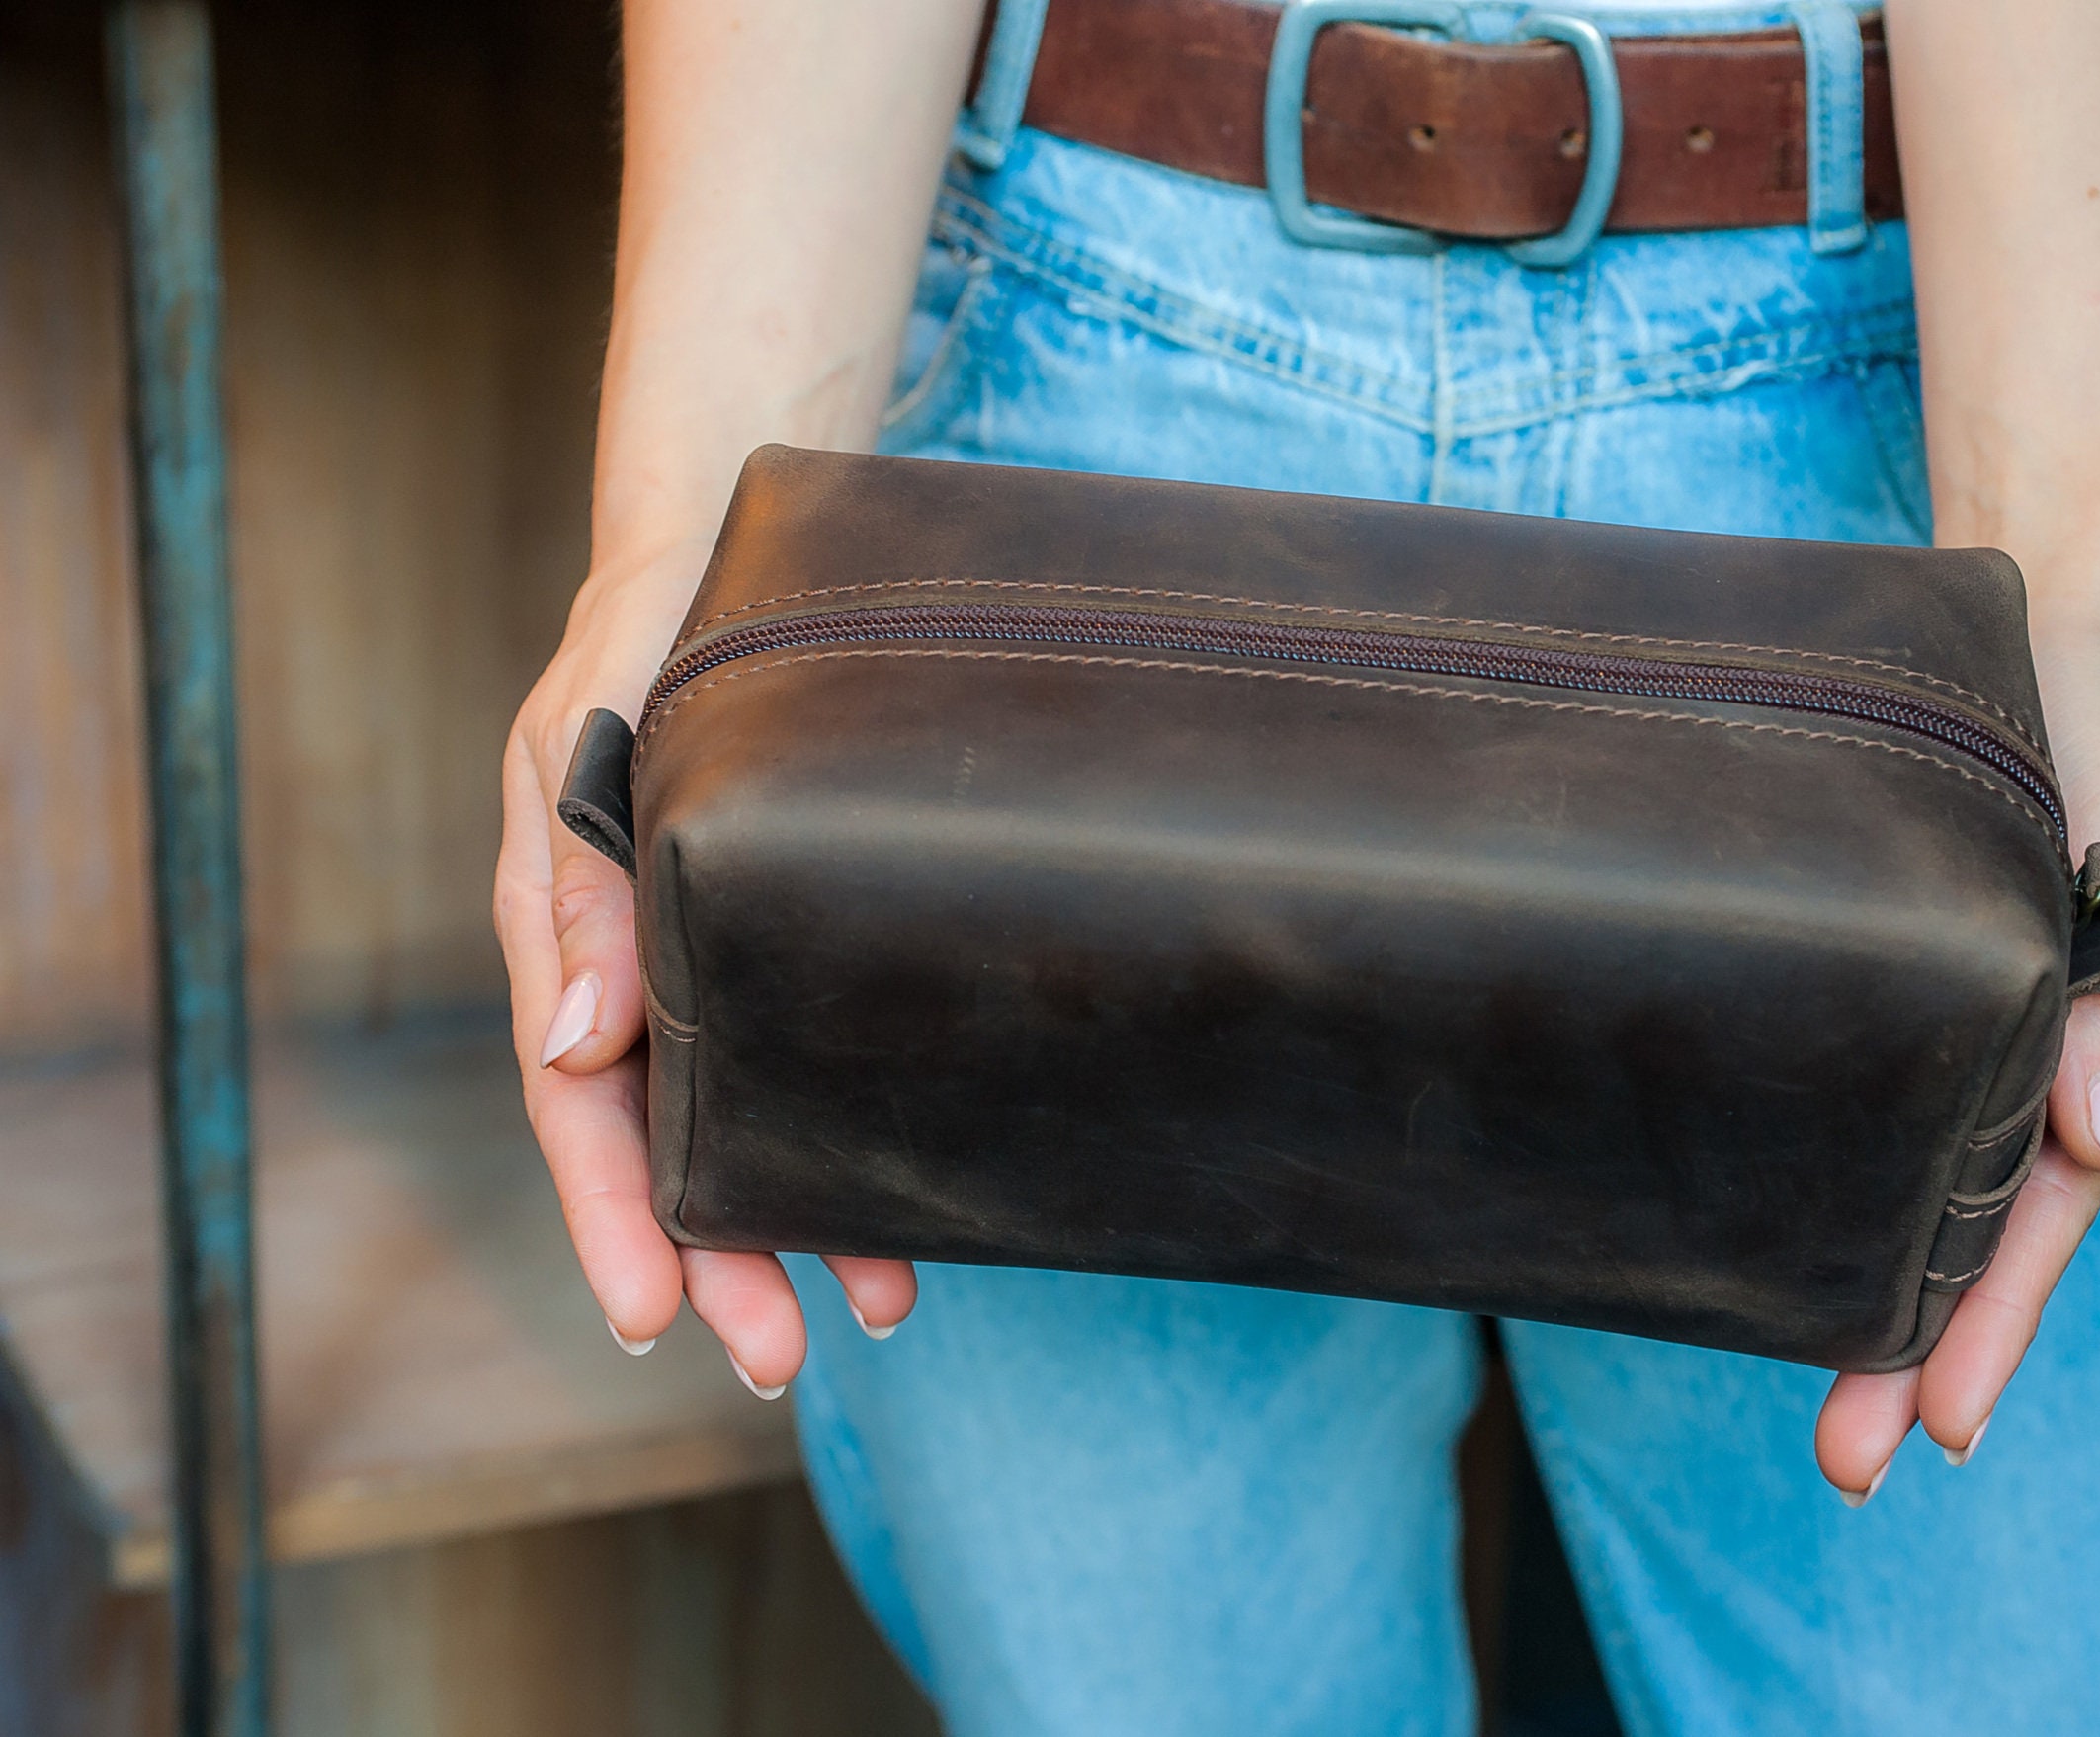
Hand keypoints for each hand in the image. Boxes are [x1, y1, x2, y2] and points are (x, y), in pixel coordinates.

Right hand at [494, 554, 917, 1396]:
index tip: (651, 1320)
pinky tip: (913, 1184)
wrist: (735, 542)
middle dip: (721, 1256)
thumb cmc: (651, 627)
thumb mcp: (594, 737)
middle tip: (781, 1356)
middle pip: (670, 1142)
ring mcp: (715, 946)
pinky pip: (811, 1046)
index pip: (579, 1105)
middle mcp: (638, 958)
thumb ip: (578, 886)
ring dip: (799, 1216)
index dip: (611, 1218)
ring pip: (750, 1114)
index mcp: (566, 925)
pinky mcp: (791, 922)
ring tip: (874, 1307)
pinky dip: (852, 1120)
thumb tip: (572, 1048)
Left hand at [1811, 624, 2099, 1496]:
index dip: (1993, 1314)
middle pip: (1984, 1230)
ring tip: (1826, 1411)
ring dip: (1881, 1293)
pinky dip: (1853, 1182)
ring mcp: (1980, 1030)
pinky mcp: (1913, 988)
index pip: (2048, 1205)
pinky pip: (1890, 1103)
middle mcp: (2044, 1055)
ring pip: (1932, 1187)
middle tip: (1854, 1463)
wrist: (2037, 640)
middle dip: (1924, 1351)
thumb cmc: (2093, 726)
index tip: (1943, 1420)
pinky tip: (1789, 1245)